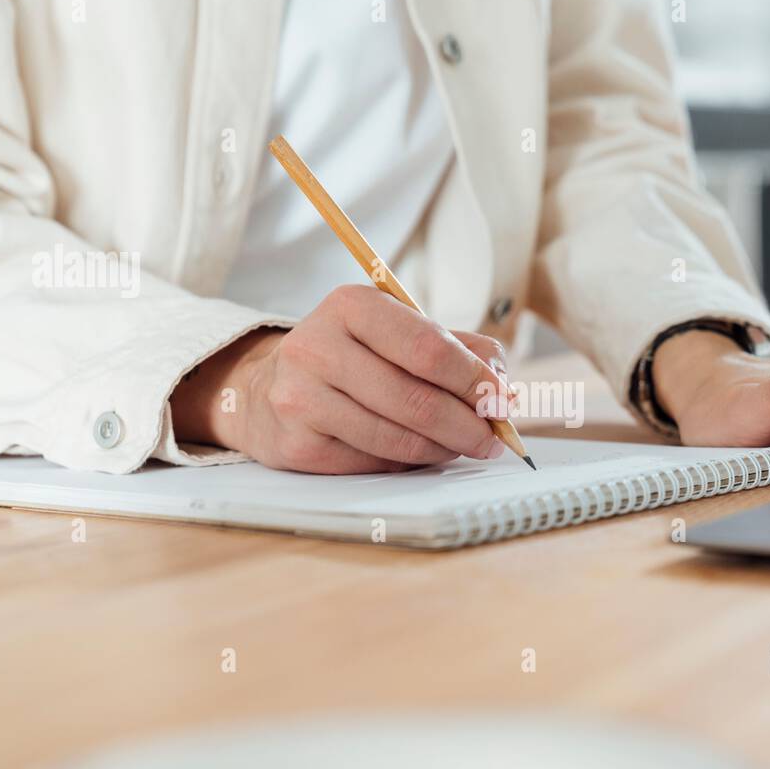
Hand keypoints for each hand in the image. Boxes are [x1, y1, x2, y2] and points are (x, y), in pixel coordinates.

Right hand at [171, 284, 511, 472]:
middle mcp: (317, 347)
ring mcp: (301, 398)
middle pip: (416, 399)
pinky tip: (417, 452)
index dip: (474, 380)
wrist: (266, 388)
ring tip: (461, 446)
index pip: (427, 347)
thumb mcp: (396, 332)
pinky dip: (408, 461)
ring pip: (397, 437)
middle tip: (492, 438)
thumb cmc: (350, 358)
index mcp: (350, 306)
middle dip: (467, 424)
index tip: (500, 400)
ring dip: (443, 448)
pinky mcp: (297, 443)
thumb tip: (503, 388)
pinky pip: (373, 462)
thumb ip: (456, 349)